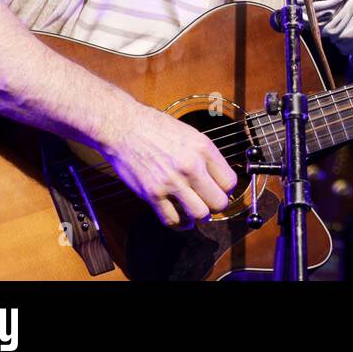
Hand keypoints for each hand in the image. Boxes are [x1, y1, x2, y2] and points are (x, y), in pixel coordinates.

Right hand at [99, 105, 237, 228]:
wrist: (122, 127)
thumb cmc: (154, 127)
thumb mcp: (190, 134)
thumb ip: (205, 156)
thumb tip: (217, 177)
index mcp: (203, 149)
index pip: (229, 182)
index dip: (227, 190)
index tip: (220, 190)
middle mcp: (191, 166)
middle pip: (219, 202)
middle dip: (217, 206)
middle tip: (210, 203)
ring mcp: (171, 182)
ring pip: (199, 214)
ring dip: (200, 216)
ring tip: (196, 211)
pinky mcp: (152, 194)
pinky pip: (172, 219)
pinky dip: (179, 223)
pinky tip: (181, 219)